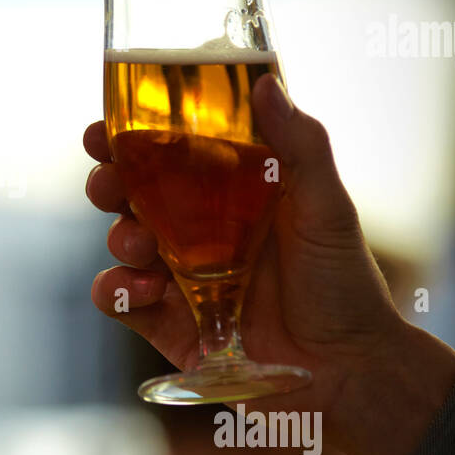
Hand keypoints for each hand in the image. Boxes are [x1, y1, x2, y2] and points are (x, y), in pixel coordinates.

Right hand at [84, 73, 454, 454]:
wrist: (349, 372)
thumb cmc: (346, 284)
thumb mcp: (327, 206)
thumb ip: (300, 145)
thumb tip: (267, 82)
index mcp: (231, 194)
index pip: (169, 154)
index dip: (130, 137)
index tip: (106, 127)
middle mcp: (200, 232)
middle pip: (132, 194)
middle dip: (108, 182)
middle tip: (107, 182)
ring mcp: (181, 278)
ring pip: (122, 243)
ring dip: (118, 235)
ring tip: (138, 244)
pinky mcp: (170, 324)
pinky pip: (121, 301)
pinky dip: (116, 291)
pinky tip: (137, 289)